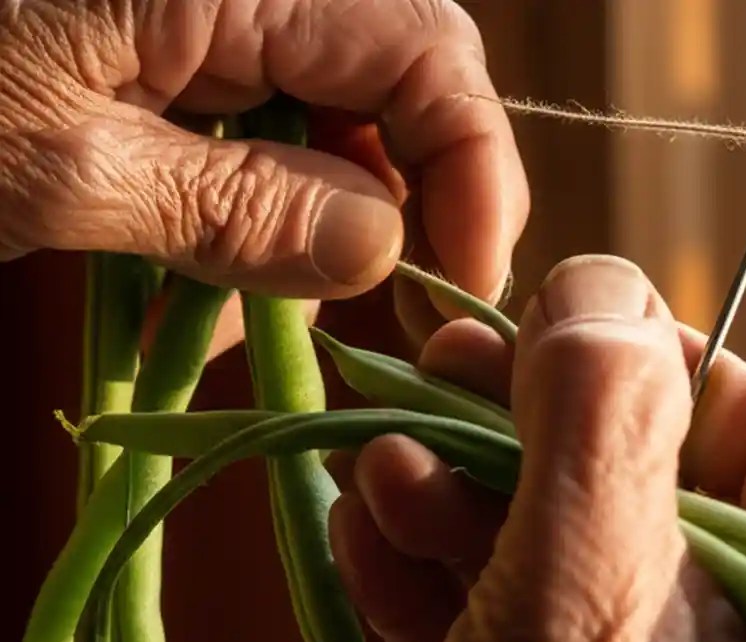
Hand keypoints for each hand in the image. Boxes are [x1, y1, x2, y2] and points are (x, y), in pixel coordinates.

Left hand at [0, 0, 527, 356]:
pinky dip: (268, 184)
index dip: (475, 173)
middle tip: (383, 297)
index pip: (432, 56)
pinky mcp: (177, 25)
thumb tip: (383, 250)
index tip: (458, 285)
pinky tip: (224, 254)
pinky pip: (270, 101)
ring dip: (333, 198)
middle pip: (404, 68)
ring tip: (283, 294)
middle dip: (413, 187)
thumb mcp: (56, 171)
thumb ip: (239, 209)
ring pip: (342, 93)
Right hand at [328, 255, 745, 641]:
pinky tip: (376, 538)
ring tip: (382, 464)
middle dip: (537, 418)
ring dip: (470, 492)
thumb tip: (601, 286)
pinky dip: (451, 580)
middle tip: (437, 368)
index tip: (566, 348)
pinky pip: (527, 631)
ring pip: (577, 549)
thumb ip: (602, 427)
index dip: (688, 366)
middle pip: (664, 477)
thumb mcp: (582, 604)